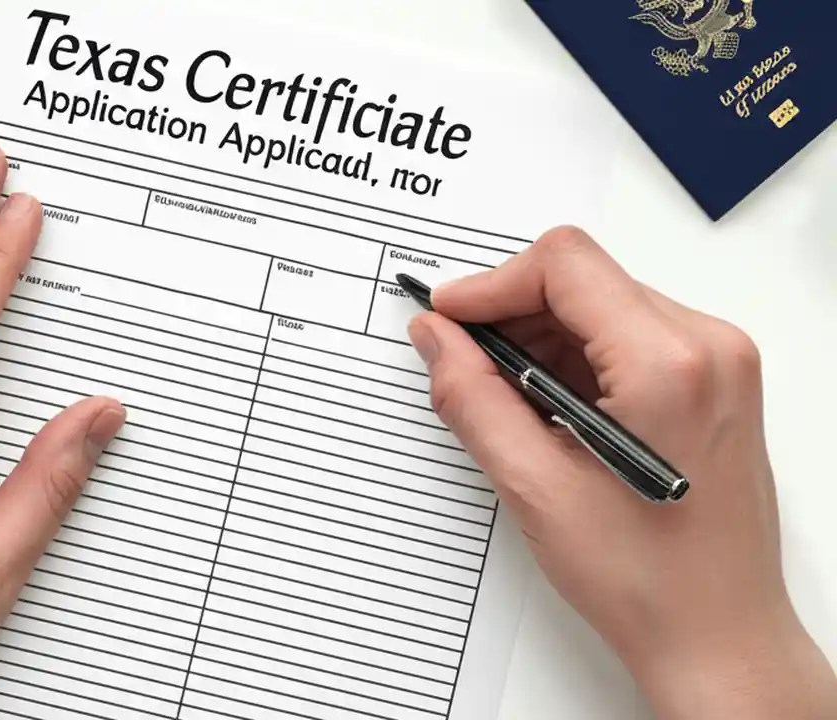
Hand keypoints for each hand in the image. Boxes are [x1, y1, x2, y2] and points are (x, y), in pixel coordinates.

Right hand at [408, 227, 836, 719]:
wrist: (718, 636)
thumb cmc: (649, 581)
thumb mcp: (534, 486)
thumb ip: (472, 397)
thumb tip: (437, 339)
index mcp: (670, 364)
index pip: (565, 265)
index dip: (492, 285)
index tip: (449, 319)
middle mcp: (709, 348)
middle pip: (584, 280)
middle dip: (512, 315)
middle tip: (465, 367)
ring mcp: (719, 363)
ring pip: (603, 306)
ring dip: (542, 341)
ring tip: (511, 407)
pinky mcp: (715, 381)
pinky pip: (629, 337)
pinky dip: (576, 361)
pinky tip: (550, 414)